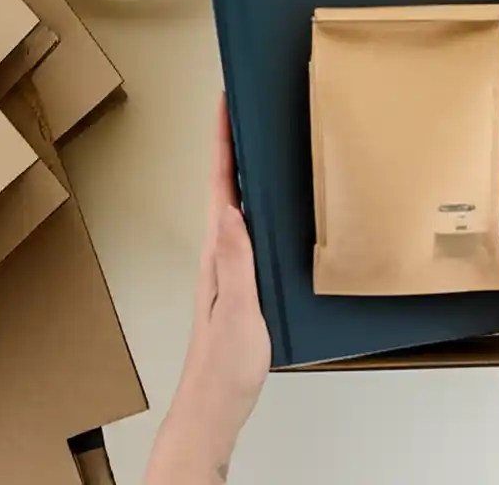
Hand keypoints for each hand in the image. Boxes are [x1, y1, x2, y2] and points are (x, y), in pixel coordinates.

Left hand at [146, 0, 270, 484]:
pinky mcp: (245, 278)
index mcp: (220, 248)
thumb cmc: (225, 363)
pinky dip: (263, 199)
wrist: (216, 402)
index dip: (224, 138)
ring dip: (249, 165)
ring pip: (241, 200)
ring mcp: (231, 263)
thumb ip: (235, 261)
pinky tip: (282, 201)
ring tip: (267, 135)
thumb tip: (232, 207)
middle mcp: (222, 248)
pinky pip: (254, 225)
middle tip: (252, 99)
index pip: (220, 180)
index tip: (229, 95)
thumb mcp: (238, 309)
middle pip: (228, 181)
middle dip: (237, 138)